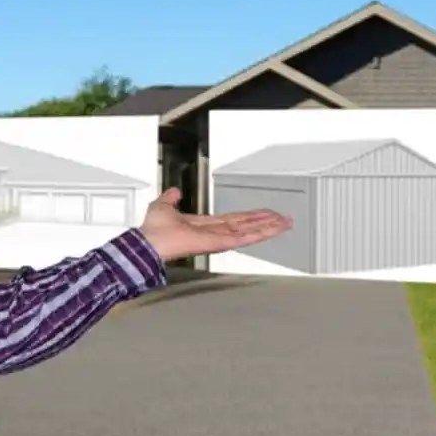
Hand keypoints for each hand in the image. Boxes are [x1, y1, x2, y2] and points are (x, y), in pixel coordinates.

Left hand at [137, 187, 291, 261]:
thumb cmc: (153, 230)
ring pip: (250, 232)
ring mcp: (219, 239)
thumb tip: (174, 192)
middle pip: (246, 226)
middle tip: (283, 218)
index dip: (249, 217)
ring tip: (286, 223)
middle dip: (265, 222)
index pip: (233, 220)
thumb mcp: (163, 206)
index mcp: (204, 226)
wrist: (150, 242)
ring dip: (269, 227)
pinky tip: (274, 230)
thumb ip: (170, 199)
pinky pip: (244, 239)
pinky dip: (260, 234)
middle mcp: (215, 233)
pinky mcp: (220, 243)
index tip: (263, 214)